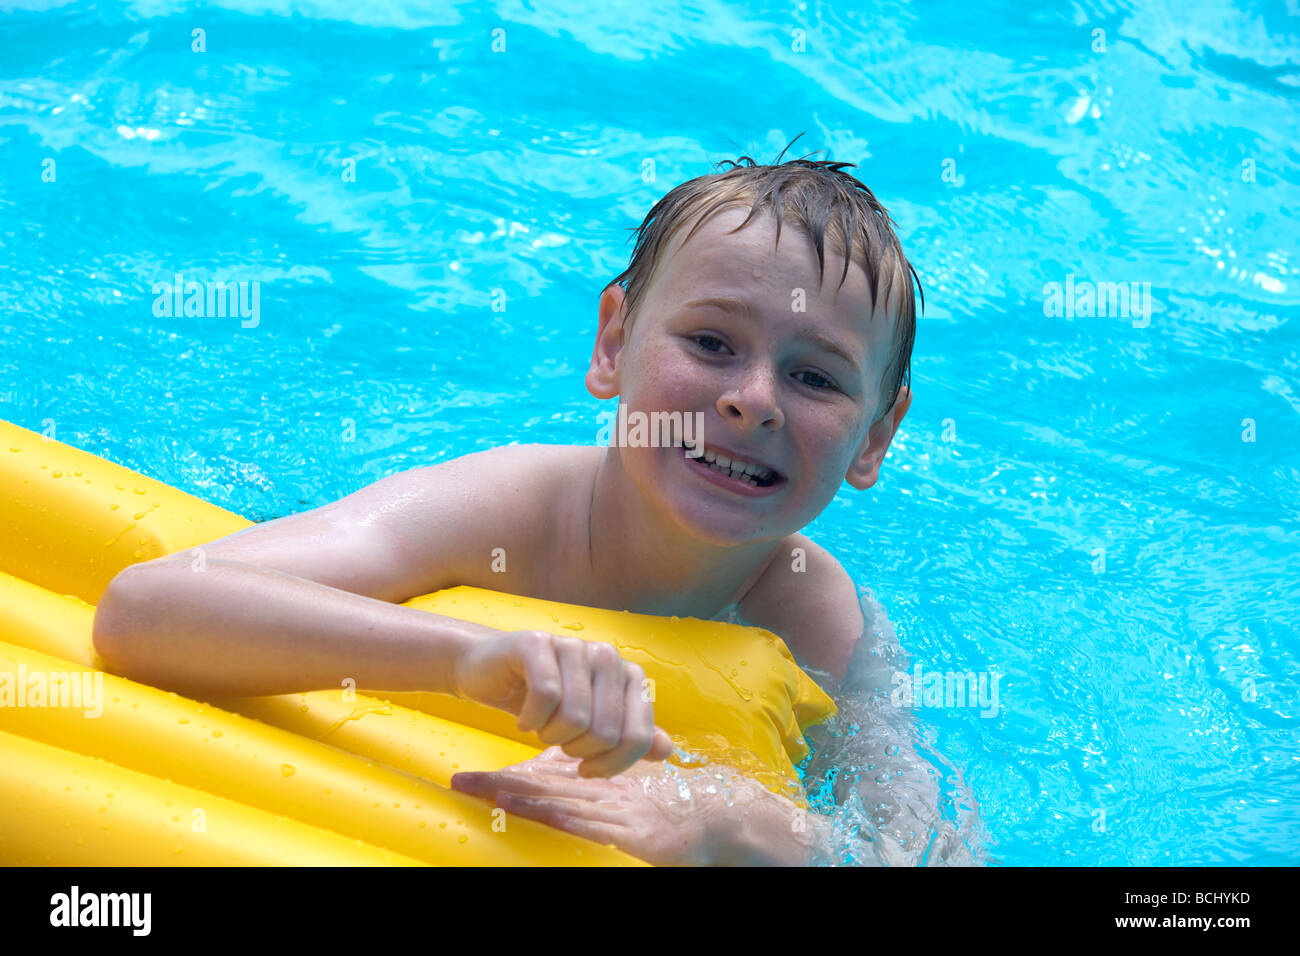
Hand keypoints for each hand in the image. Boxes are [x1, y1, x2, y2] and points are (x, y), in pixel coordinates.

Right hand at [450, 630, 672, 777]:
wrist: (488, 670)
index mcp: (628, 675)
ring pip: (575, 717)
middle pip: (606, 733)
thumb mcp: (590, 722)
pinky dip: (530, 720)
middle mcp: (606, 656)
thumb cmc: (543, 700)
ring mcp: (573, 646)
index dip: (612, 764)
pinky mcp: (537, 644)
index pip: (638, 736)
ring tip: (541, 726)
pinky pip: (545, 696)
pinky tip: (524, 718)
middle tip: (557, 741)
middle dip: (577, 751)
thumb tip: (667, 750)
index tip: (588, 768)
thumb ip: (629, 735)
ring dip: (550, 735)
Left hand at [451, 747, 722, 865]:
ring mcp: (615, 811)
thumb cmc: (681, 811)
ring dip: (518, 795)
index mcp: (599, 781)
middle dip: (499, 784)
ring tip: (481, 789)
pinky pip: (585, 822)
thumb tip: (570, 789)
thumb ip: (604, 797)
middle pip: (541, 786)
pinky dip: (555, 815)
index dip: (510, 777)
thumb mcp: (635, 798)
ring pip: (557, 799)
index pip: (545, 776)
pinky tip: (530, 809)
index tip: (471, 779)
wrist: (724, 819)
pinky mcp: (629, 831)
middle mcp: (602, 793)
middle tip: (460, 782)